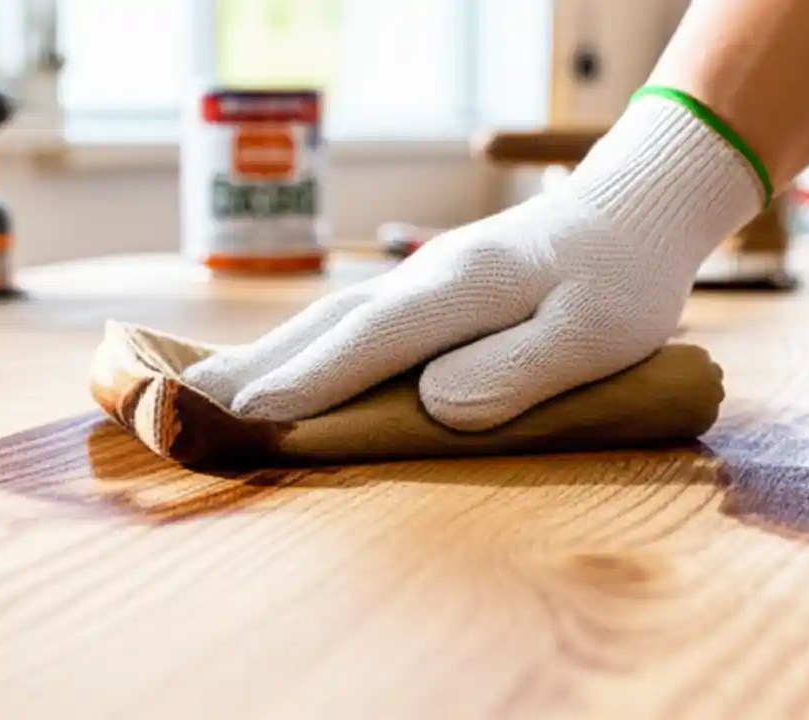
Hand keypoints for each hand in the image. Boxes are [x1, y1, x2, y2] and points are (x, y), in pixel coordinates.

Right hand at [183, 98, 759, 430]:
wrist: (625, 218)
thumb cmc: (618, 284)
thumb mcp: (594, 334)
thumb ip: (516, 368)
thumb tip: (434, 405)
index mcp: (462, 288)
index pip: (372, 341)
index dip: (311, 382)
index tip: (249, 415)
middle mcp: (423, 279)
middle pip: (325, 327)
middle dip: (254, 369)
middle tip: (183, 407)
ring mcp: (416, 281)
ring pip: (325, 321)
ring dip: (262, 357)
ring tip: (202, 392)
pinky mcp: (419, 293)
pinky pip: (343, 324)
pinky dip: (297, 349)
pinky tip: (273, 369)